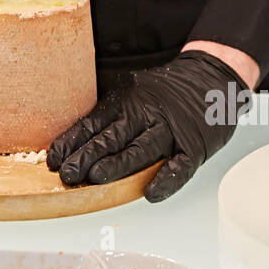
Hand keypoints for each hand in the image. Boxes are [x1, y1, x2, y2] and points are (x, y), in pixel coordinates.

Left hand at [46, 51, 247, 201]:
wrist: (213, 76)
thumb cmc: (168, 91)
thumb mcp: (132, 90)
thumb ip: (107, 110)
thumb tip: (73, 136)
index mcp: (127, 102)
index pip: (92, 124)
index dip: (71, 143)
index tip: (55, 160)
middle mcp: (146, 115)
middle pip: (112, 137)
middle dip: (87, 156)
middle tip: (68, 174)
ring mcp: (171, 131)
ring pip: (141, 150)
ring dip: (118, 165)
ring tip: (97, 179)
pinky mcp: (194, 146)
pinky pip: (179, 166)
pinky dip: (166, 179)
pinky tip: (151, 193)